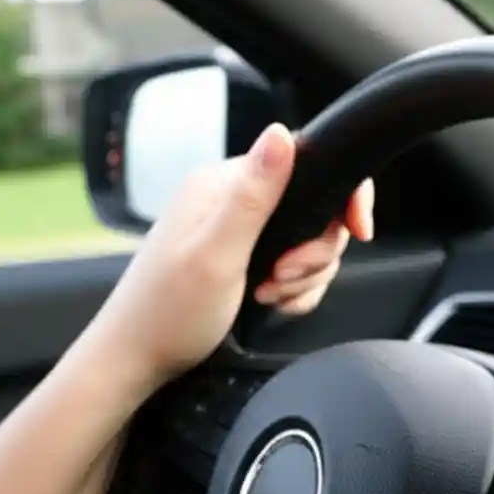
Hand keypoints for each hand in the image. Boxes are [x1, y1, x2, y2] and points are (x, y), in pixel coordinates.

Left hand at [77, 123, 372, 392]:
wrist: (135, 360)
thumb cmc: (167, 313)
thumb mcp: (217, 254)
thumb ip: (254, 196)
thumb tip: (281, 132)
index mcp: (224, 182)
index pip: (308, 163)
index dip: (343, 197)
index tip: (358, 232)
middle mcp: (232, 197)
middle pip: (316, 208)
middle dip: (314, 252)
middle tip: (282, 279)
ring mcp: (238, 227)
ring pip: (310, 241)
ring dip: (303, 276)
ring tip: (269, 295)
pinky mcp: (243, 255)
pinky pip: (294, 264)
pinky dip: (294, 288)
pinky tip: (270, 303)